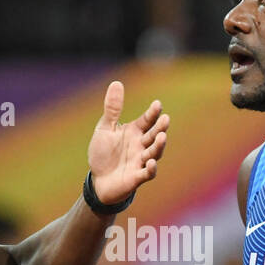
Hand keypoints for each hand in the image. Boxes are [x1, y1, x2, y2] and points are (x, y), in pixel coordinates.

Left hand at [87, 81, 168, 205]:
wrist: (98, 181)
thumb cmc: (103, 153)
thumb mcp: (105, 128)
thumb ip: (112, 108)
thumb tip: (117, 82)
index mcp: (134, 132)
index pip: (147, 120)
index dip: (153, 113)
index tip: (157, 104)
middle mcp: (141, 145)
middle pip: (154, 135)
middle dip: (160, 128)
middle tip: (165, 119)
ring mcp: (140, 161)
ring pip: (154, 153)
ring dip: (158, 146)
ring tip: (162, 137)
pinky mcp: (137, 177)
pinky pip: (147, 173)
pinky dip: (150, 169)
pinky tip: (150, 162)